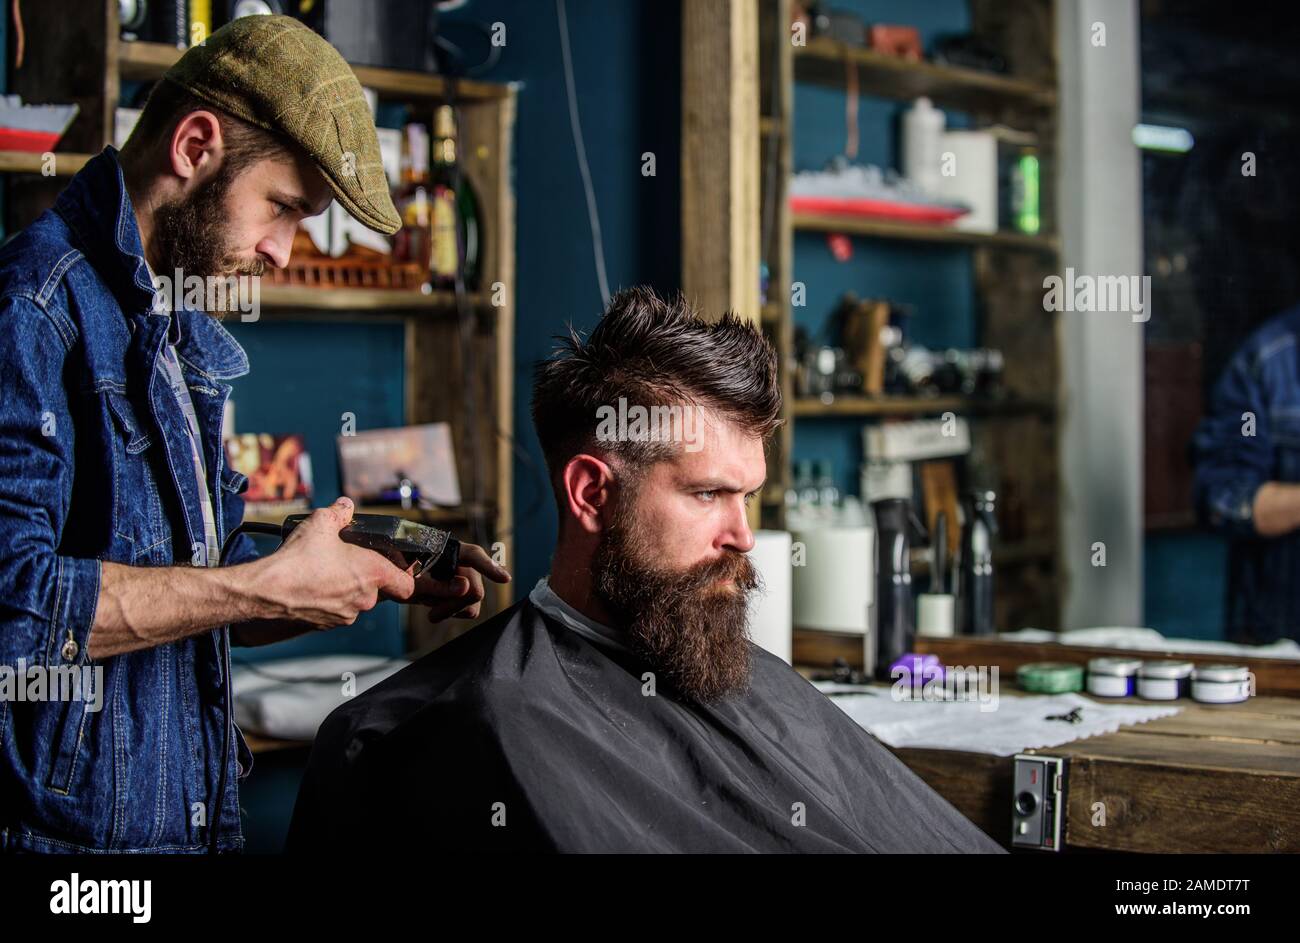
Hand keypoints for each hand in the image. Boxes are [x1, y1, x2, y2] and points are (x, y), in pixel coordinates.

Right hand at [256, 497, 415, 628]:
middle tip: (351, 561)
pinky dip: (332, 599)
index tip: (404, 569)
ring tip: (328, 571)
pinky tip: (316, 584)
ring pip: (357, 599)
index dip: (408, 577)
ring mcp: (347, 614)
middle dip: (368, 575)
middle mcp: (365, 598)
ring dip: (349, 587)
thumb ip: (340, 512)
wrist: (266, 590)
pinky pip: (339, 610)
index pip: (408, 585)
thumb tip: (346, 506)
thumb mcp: (322, 522)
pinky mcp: (328, 624)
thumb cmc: (298, 559)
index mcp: (372, 573)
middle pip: (380, 589)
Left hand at [405, 541, 510, 622]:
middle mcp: (464, 563)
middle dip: (453, 606)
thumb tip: (467, 588)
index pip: (473, 556)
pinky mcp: (464, 593)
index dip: (489, 567)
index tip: (504, 579)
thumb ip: (438, 584)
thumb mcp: (410, 577)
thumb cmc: (398, 568)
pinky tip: (436, 608)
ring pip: (474, 603)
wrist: (394, 576)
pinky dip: (452, 613)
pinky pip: (470, 610)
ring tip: (429, 607)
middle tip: (431, 615)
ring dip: (451, 610)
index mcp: (449, 549)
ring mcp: (467, 578)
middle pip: (474, 591)